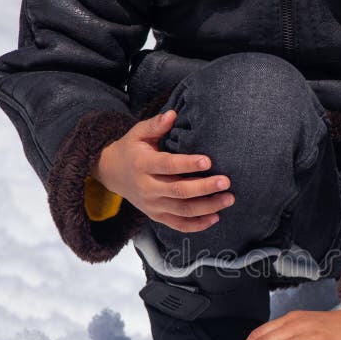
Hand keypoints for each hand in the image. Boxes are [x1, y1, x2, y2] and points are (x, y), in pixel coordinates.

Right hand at [92, 110, 233, 232]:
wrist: (112, 173)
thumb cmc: (132, 150)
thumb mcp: (137, 133)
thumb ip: (155, 125)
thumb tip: (173, 114)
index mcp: (142, 164)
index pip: (167, 165)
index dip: (188, 164)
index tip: (209, 161)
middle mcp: (147, 187)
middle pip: (179, 191)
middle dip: (204, 187)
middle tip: (226, 182)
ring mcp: (152, 205)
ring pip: (182, 210)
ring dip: (207, 207)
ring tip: (228, 199)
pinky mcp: (157, 216)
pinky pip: (179, 225)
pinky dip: (198, 225)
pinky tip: (216, 217)